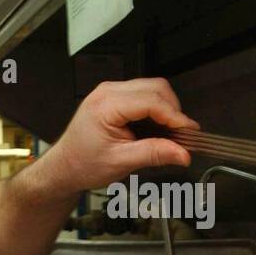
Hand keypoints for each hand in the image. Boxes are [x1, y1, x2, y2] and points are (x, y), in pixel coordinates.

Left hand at [40, 78, 198, 193]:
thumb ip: (154, 154)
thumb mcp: (121, 162)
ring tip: (169, 134)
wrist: (65, 166)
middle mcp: (108, 91)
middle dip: (173, 110)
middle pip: (156, 88)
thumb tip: (183, 154)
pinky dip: (156, 109)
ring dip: (166, 109)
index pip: (151, 101)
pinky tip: (157, 129)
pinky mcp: (115, 97)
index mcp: (106, 105)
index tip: (190, 132)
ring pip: (152, 88)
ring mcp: (111, 91)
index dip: (175, 116)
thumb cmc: (84, 164)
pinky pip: (144, 94)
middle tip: (181, 135)